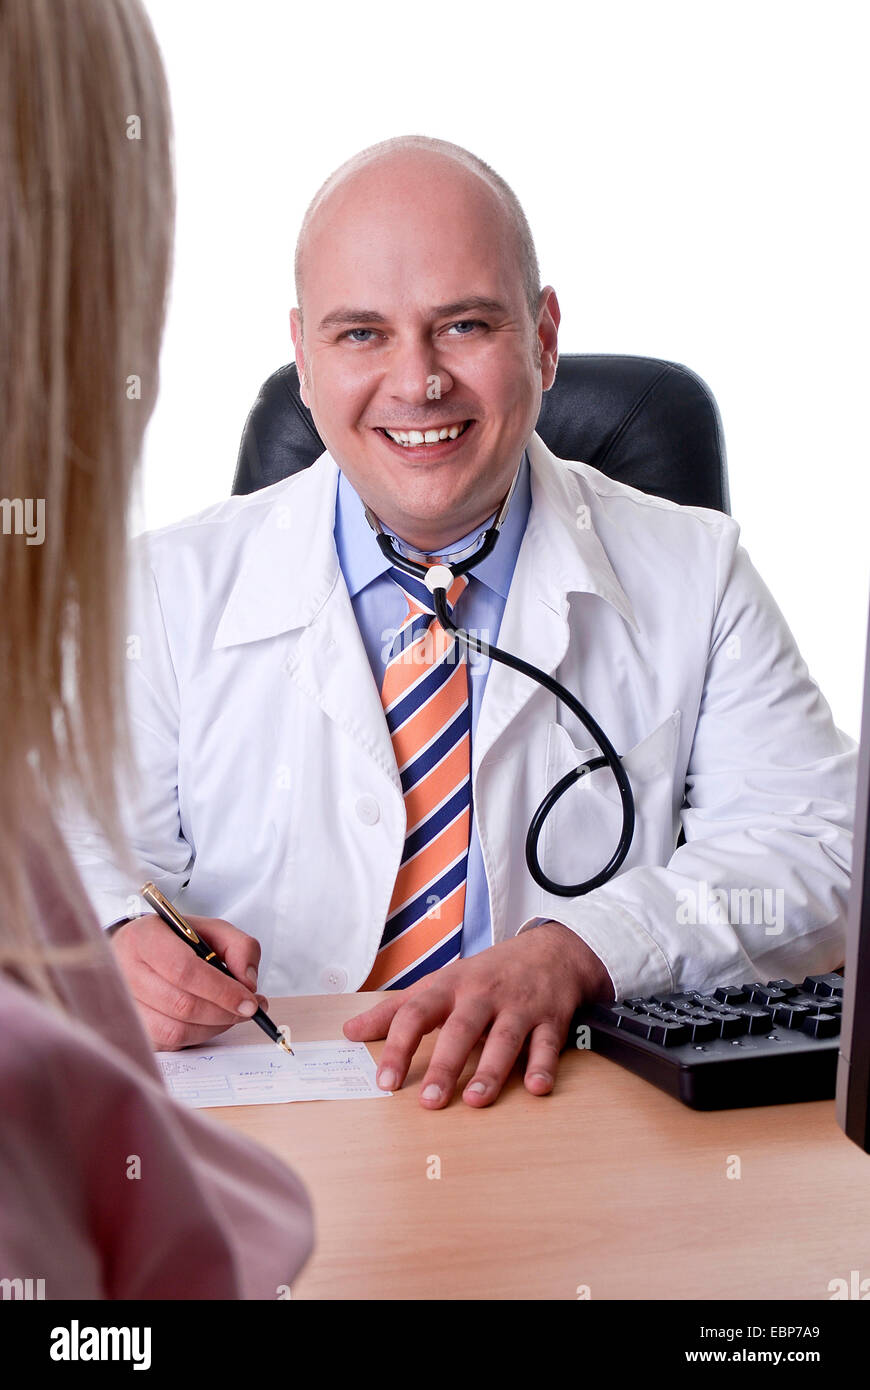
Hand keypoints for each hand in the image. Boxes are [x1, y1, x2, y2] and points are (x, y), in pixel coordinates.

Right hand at [110, 914, 267, 1049]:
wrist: (141, 952)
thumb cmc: (178, 941)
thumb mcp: (213, 930)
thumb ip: (240, 947)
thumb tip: (247, 983)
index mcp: (145, 938)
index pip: (184, 970)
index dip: (221, 990)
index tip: (249, 1001)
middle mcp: (125, 972)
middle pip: (182, 1004)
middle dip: (223, 1012)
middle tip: (248, 1009)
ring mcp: (125, 1004)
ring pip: (176, 1030)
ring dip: (213, 1027)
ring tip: (231, 1013)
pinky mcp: (131, 1028)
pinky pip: (169, 1043)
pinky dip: (198, 1036)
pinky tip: (209, 1021)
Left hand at [343, 921, 613, 1107]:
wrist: (550, 951)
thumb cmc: (485, 974)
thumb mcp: (438, 983)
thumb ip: (395, 1010)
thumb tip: (350, 1031)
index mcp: (449, 987)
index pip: (416, 1014)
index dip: (398, 1047)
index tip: (386, 1082)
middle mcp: (482, 996)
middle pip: (460, 1029)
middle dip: (445, 1065)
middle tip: (430, 1102)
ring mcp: (518, 1007)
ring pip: (504, 1039)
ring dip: (490, 1070)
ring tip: (475, 1101)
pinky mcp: (550, 1018)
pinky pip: (547, 1044)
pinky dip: (543, 1065)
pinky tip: (536, 1088)